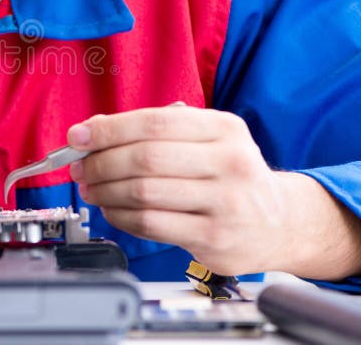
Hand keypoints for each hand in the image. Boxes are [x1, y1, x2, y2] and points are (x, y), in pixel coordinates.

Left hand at [66, 106, 288, 275]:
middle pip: (146, 158)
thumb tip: (93, 131)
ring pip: (144, 193)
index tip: (78, 136)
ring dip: (105, 191)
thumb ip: (157, 132)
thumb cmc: (231, 175)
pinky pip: (150, 224)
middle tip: (79, 167)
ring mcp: (225, 202)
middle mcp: (230, 162)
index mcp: (224, 128)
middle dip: (100, 162)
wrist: (281, 222)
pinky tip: (113, 210)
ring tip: (91, 189)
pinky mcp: (214, 238)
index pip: (155, 122)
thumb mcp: (209, 140)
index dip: (109, 129)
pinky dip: (120, 216)